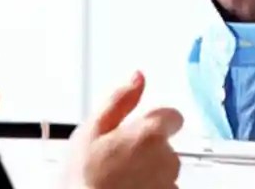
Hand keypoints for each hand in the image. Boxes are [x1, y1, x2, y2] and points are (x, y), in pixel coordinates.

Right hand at [64, 72, 181, 188]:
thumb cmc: (82, 179)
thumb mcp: (90, 131)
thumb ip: (119, 101)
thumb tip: (138, 77)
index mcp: (149, 133)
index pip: (172, 116)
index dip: (154, 123)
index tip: (137, 132)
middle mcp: (167, 159)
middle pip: (166, 146)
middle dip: (146, 152)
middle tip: (116, 162)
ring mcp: (169, 186)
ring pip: (165, 173)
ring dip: (149, 176)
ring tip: (118, 183)